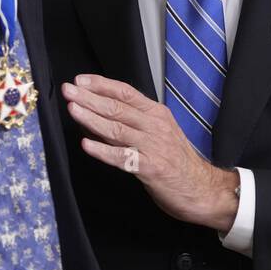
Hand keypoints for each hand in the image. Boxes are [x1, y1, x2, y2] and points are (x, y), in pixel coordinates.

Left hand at [63, 74, 239, 231]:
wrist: (203, 189)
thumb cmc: (177, 161)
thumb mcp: (160, 133)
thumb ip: (133, 123)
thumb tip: (99, 114)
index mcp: (156, 114)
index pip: (125, 92)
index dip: (101, 84)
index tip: (80, 80)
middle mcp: (154, 126)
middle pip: (117, 107)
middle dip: (89, 97)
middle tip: (68, 90)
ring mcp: (153, 146)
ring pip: (117, 128)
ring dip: (92, 118)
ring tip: (73, 109)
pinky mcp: (151, 168)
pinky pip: (123, 157)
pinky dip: (103, 151)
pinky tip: (86, 145)